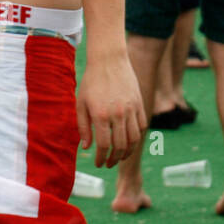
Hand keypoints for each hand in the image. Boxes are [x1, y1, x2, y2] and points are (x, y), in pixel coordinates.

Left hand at [77, 53, 145, 167]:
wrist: (108, 59)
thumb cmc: (91, 81)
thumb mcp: (80, 104)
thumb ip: (82, 127)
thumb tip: (87, 147)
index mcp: (101, 115)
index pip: (104, 145)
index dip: (101, 158)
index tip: (98, 164)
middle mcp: (118, 114)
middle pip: (120, 146)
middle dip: (114, 159)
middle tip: (108, 164)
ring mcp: (131, 109)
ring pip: (134, 139)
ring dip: (127, 152)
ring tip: (120, 157)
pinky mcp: (139, 104)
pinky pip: (142, 126)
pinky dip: (137, 138)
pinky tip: (129, 142)